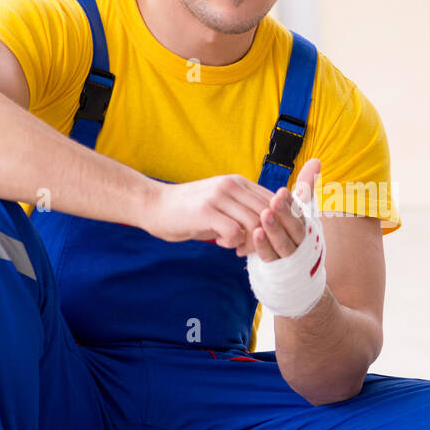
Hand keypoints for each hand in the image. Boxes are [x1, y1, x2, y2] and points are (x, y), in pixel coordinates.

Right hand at [138, 174, 272, 254]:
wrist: (155, 205)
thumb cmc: (190, 210)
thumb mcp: (221, 203)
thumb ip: (243, 209)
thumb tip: (270, 226)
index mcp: (238, 182)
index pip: (274, 200)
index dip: (274, 223)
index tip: (262, 238)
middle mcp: (231, 185)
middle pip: (268, 213)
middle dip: (264, 236)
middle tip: (248, 248)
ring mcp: (218, 196)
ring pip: (255, 223)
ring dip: (249, 242)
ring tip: (235, 247)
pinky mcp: (205, 211)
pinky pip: (235, 232)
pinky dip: (233, 243)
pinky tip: (221, 243)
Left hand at [251, 158, 321, 261]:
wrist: (295, 274)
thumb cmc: (293, 235)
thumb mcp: (299, 212)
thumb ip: (305, 188)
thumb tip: (316, 160)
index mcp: (305, 226)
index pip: (300, 213)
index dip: (292, 203)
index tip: (281, 191)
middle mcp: (300, 242)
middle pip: (295, 228)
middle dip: (286, 214)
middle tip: (275, 200)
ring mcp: (289, 257)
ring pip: (283, 243)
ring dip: (275, 229)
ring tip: (264, 214)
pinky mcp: (277, 268)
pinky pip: (270, 257)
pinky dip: (263, 247)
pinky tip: (255, 234)